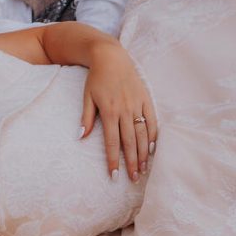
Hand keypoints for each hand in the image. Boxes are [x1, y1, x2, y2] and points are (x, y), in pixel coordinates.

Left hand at [79, 43, 157, 181]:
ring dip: (144, 153)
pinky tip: (154, 148)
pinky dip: (154, 135)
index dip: (114, 160)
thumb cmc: (96, 78)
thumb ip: (86, 118)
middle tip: (134, 179)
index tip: (115, 175)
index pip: (112, 142)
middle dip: (132, 162)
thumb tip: (81, 137)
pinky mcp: (146, 98)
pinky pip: (152, 120)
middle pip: (130, 142)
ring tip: (144, 169)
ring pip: (143, 134)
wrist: (110, 56)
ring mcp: (137, 104)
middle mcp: (125, 110)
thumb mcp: (87, 96)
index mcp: (109, 111)